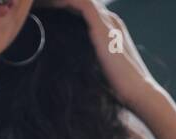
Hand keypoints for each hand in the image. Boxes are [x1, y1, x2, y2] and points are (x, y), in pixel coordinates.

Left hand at [45, 0, 163, 112]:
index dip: (62, 9)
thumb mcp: (100, 70)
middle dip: (58, 3)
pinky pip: (81, 4)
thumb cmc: (121, 89)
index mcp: (111, 29)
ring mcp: (108, 22)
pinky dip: (64, 2)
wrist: (139, 93)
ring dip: (58, 0)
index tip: (42, 14)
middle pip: (80, 2)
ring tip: (37, 3)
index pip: (83, 10)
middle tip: (36, 6)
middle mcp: (111, 21)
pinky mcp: (103, 28)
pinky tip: (49, 5)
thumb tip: (67, 66)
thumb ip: (87, 61)